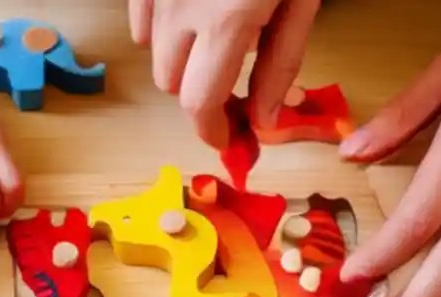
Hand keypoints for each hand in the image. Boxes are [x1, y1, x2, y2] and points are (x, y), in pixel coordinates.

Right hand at [129, 0, 320, 147]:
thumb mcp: (301, 0)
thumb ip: (281, 62)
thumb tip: (262, 122)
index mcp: (225, 20)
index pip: (200, 102)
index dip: (211, 130)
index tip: (227, 138)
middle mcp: (179, 9)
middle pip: (171, 83)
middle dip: (199, 93)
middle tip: (229, 84)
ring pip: (153, 52)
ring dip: (181, 61)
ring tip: (215, 39)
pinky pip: (139, 20)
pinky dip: (159, 31)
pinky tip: (188, 19)